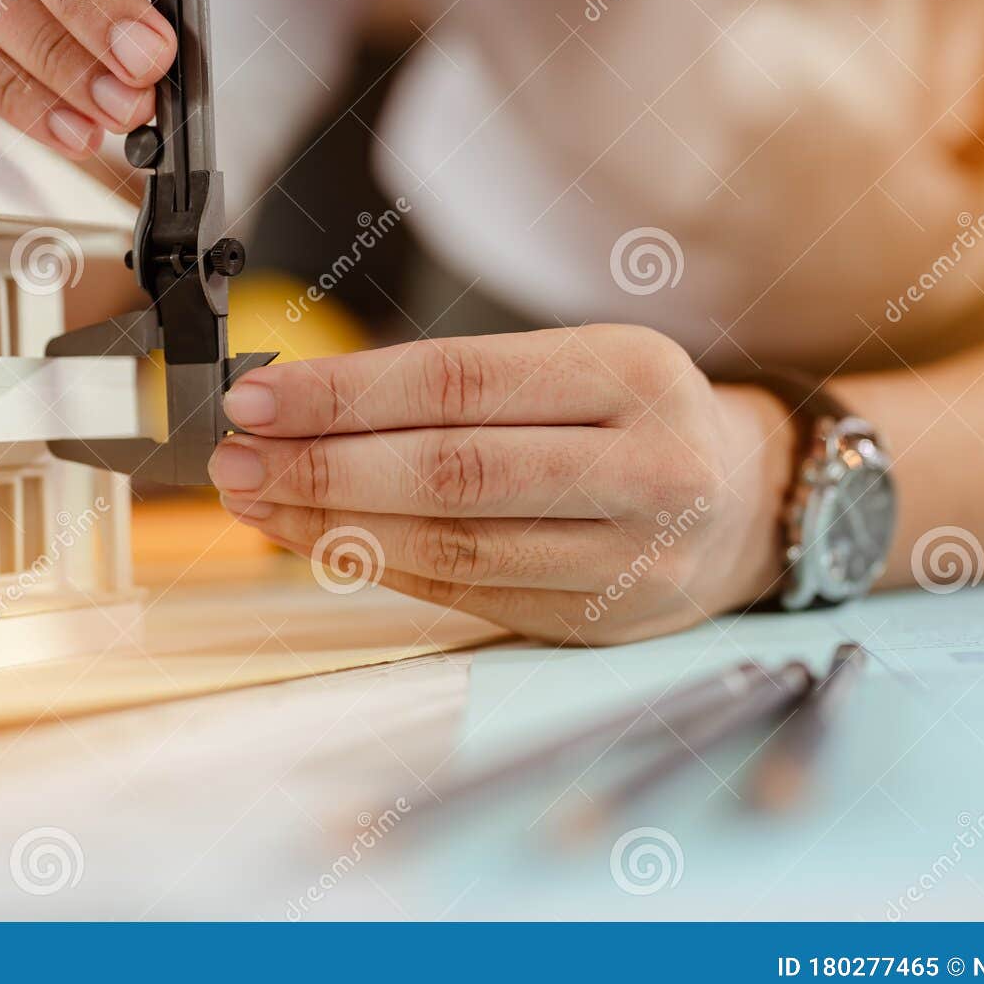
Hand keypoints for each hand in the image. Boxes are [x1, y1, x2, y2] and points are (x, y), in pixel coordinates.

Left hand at [209, 326, 792, 644]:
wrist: (747, 502)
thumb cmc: (641, 416)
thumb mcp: (582, 362)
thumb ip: (466, 384)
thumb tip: (309, 403)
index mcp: (632, 375)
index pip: (460, 381)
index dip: (346, 394)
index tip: (257, 398)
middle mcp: (644, 467)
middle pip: (454, 472)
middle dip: (325, 467)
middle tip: (236, 459)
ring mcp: (630, 557)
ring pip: (456, 547)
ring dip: (337, 526)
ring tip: (259, 502)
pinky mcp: (601, 621)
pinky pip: (470, 595)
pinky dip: (385, 570)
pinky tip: (323, 543)